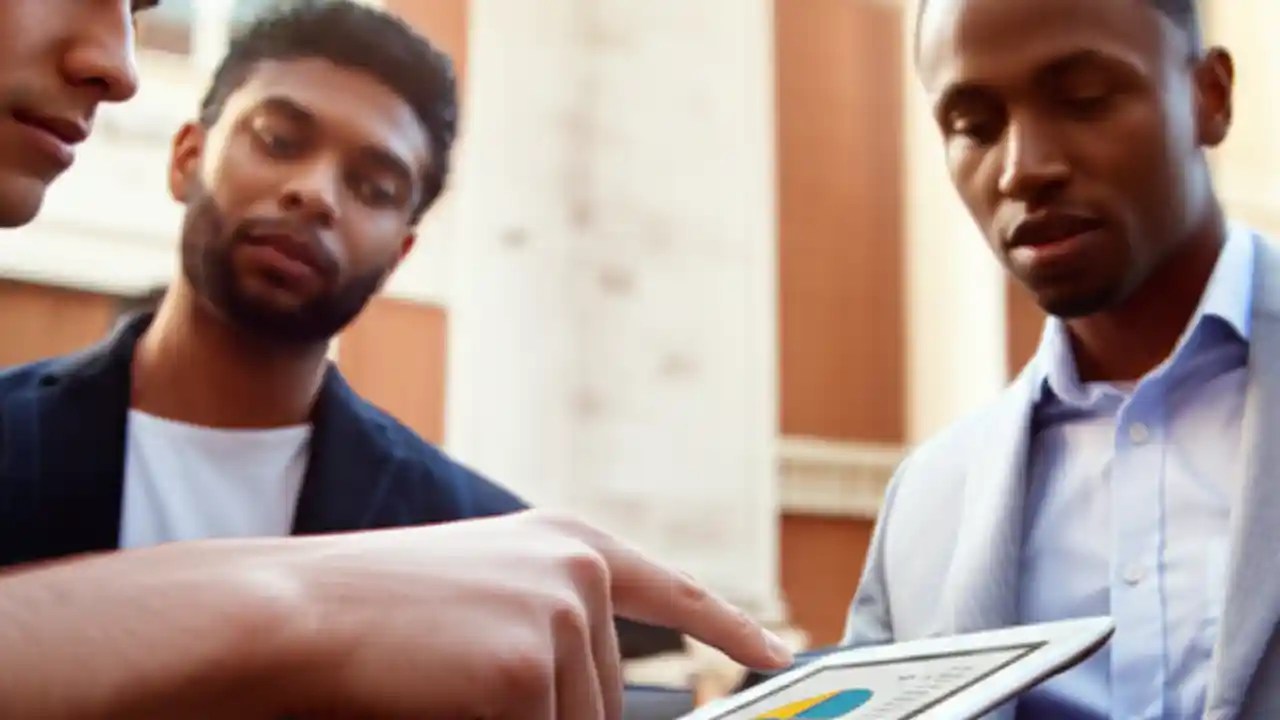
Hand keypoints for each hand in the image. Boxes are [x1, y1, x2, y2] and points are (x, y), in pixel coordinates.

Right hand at [276, 509, 791, 718]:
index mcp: (569, 545)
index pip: (676, 590)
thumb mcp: (488, 603)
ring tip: (448, 688)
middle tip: (470, 690)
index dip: (731, 629)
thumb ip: (558, 632)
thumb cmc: (377, 613)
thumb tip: (600, 697)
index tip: (779, 654)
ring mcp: (560, 613)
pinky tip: (441, 699)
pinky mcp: (528, 665)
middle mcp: (580, 569)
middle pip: (608, 700)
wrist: (289, 612)